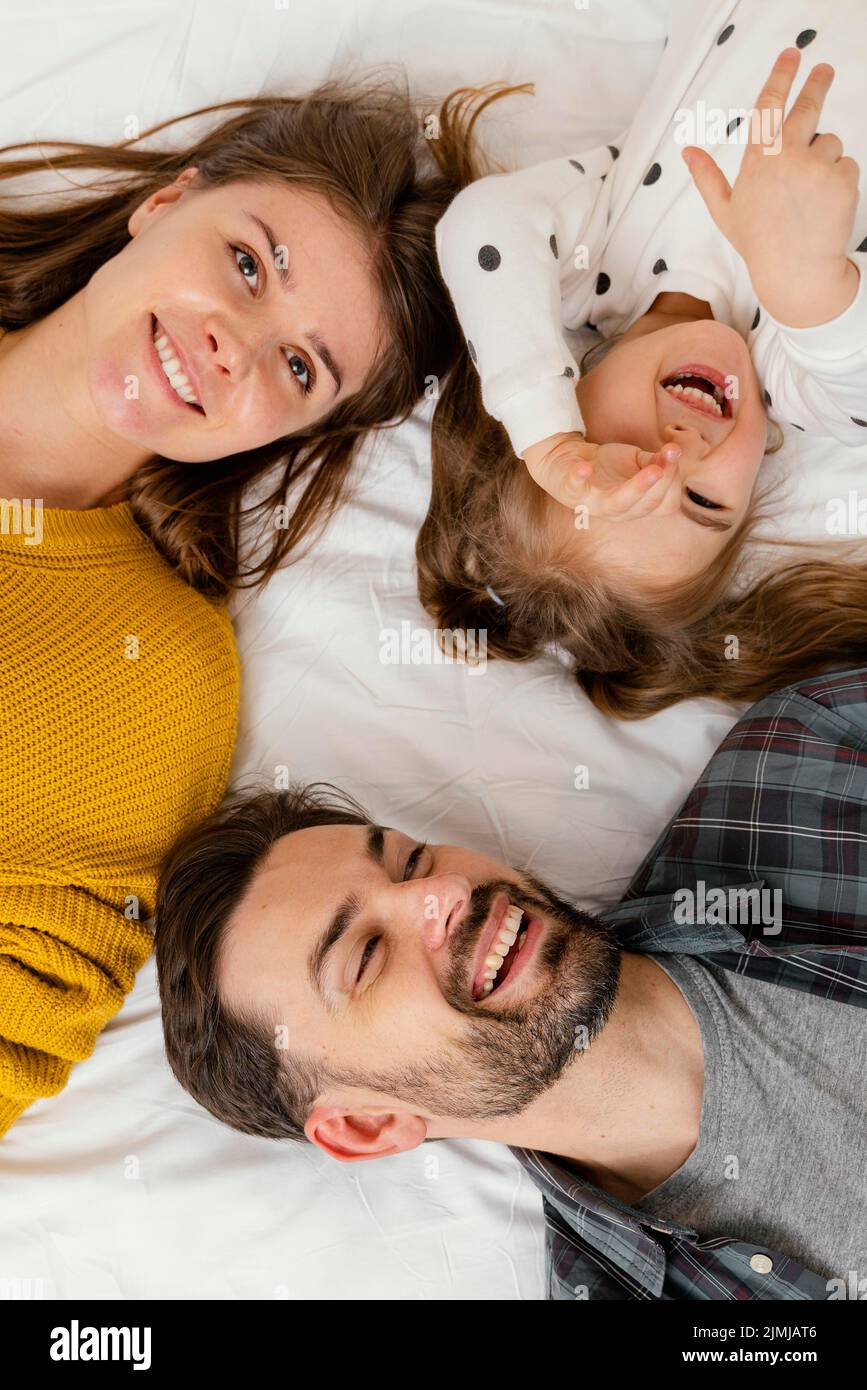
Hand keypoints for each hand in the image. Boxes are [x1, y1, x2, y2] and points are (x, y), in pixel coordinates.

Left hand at [522, 430, 680, 517]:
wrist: (569, 458)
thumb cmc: (607, 465)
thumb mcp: (637, 460)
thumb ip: (657, 460)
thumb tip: (675, 451)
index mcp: (637, 507)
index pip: (664, 504)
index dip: (673, 481)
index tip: (674, 452)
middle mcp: (617, 511)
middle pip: (645, 506)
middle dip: (662, 484)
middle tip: (670, 458)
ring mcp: (592, 503)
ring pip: (616, 505)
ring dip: (636, 489)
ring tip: (653, 470)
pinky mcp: (569, 491)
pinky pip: (574, 488)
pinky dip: (579, 478)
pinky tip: (585, 467)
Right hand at [683, 48, 860, 327]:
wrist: (796, 273)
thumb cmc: (759, 244)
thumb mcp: (726, 212)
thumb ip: (707, 178)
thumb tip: (687, 151)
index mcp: (757, 161)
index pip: (769, 107)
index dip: (781, 76)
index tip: (792, 55)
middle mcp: (785, 157)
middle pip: (807, 107)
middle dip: (817, 83)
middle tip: (825, 70)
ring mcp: (815, 166)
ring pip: (830, 143)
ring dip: (825, 160)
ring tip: (811, 196)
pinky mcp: (842, 177)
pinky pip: (846, 163)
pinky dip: (840, 179)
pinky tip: (826, 204)